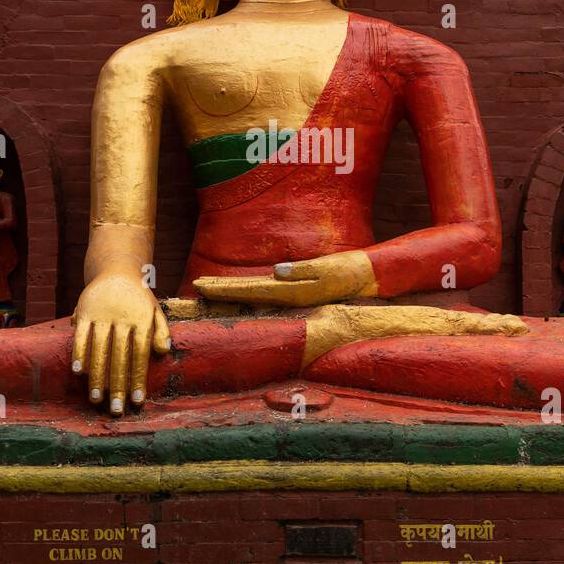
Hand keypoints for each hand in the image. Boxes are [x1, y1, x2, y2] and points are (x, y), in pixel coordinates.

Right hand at [71, 272, 171, 414]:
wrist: (117, 269)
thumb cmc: (139, 298)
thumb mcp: (155, 310)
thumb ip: (161, 330)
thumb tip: (164, 352)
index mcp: (142, 319)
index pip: (141, 353)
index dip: (139, 378)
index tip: (137, 401)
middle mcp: (123, 317)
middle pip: (120, 356)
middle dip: (118, 385)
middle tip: (115, 409)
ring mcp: (102, 313)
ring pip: (99, 349)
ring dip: (97, 376)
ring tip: (96, 398)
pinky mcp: (85, 310)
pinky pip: (81, 335)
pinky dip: (79, 353)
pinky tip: (79, 372)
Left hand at [194, 250, 376, 307]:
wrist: (369, 277)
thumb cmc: (350, 270)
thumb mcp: (328, 268)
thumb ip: (303, 270)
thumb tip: (276, 273)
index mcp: (291, 291)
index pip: (249, 290)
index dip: (223, 289)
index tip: (200, 286)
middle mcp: (287, 295)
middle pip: (246, 294)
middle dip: (220, 292)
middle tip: (194, 288)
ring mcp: (291, 295)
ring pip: (253, 295)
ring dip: (231, 293)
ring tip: (209, 290)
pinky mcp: (297, 290)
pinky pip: (265, 293)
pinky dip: (247, 291)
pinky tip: (238, 291)